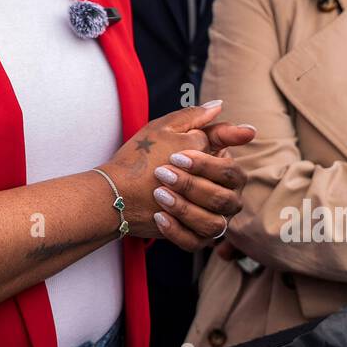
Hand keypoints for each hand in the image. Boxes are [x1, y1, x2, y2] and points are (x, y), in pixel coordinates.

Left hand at [100, 101, 249, 250]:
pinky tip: (159, 216)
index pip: (231, 171)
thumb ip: (196, 119)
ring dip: (185, 208)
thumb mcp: (167, 131)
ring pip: (213, 223)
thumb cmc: (143, 157)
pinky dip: (177, 230)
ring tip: (158, 195)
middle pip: (224, 198)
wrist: (116, 191)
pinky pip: (196, 242)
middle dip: (192, 186)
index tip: (177, 157)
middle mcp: (222, 197)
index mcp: (221, 170)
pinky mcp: (195, 239)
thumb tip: (220, 105)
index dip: (206, 165)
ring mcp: (210, 220)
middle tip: (163, 174)